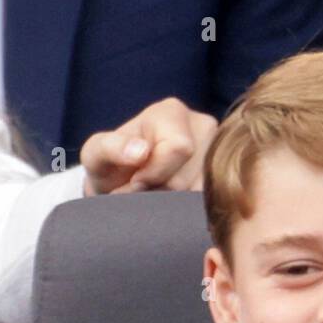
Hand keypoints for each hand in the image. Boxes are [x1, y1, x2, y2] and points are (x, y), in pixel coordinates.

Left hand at [80, 97, 217, 195]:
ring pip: (202, 193)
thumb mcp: (96, 154)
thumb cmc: (110, 166)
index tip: (135, 181)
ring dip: (174, 204)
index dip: (154, 174)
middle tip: (144, 192)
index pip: (178, 148)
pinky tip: (172, 203)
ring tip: (156, 196)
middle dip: (163, 192)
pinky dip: (187, 210)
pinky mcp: (226, 178)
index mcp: (172, 112)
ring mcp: (219, 152)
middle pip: (192, 174)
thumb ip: (111, 148)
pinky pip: (212, 203)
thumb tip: (141, 151)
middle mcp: (203, 126)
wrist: (123, 185)